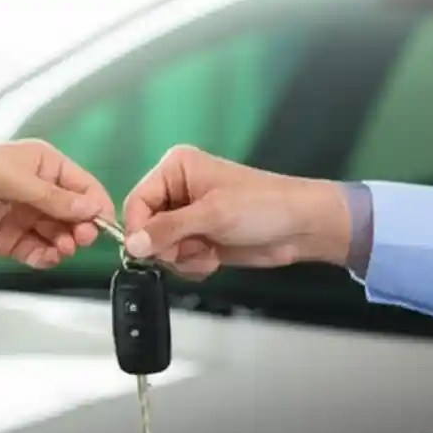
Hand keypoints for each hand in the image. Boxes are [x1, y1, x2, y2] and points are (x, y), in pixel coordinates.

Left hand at [0, 140, 114, 268]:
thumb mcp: (9, 179)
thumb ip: (51, 197)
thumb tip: (89, 208)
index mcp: (42, 164)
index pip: (83, 186)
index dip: (96, 205)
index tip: (102, 225)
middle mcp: (37, 190)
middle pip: (76, 214)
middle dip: (82, 228)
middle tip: (80, 239)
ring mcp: (25, 216)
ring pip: (60, 235)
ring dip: (65, 245)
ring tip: (61, 249)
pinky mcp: (11, 240)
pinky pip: (40, 251)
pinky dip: (47, 257)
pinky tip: (45, 257)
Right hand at [122, 146, 350, 279]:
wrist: (299, 228)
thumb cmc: (264, 206)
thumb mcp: (212, 215)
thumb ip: (168, 229)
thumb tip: (133, 244)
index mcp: (176, 168)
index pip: (137, 201)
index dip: (139, 230)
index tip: (147, 251)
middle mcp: (178, 189)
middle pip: (146, 228)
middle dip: (167, 246)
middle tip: (194, 247)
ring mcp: (189, 215)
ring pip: (161, 248)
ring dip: (183, 258)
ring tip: (210, 251)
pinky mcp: (201, 237)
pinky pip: (179, 259)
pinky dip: (193, 264)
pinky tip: (214, 258)